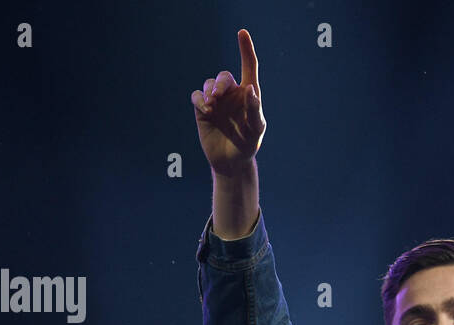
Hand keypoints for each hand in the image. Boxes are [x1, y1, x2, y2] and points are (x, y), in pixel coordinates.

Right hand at [191, 28, 266, 174]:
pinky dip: (199, 100)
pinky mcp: (202, 109)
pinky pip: (197, 95)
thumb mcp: (256, 130)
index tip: (242, 32)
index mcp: (249, 95)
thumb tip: (250, 90)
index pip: (249, 67)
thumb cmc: (248, 145)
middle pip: (224, 76)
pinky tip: (206, 110)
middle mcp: (232, 94)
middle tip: (218, 96)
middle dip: (220, 83)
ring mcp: (216, 101)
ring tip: (211, 106)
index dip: (245, 50)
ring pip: (209, 84)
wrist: (231, 162)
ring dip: (209, 92)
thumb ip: (255, 111)